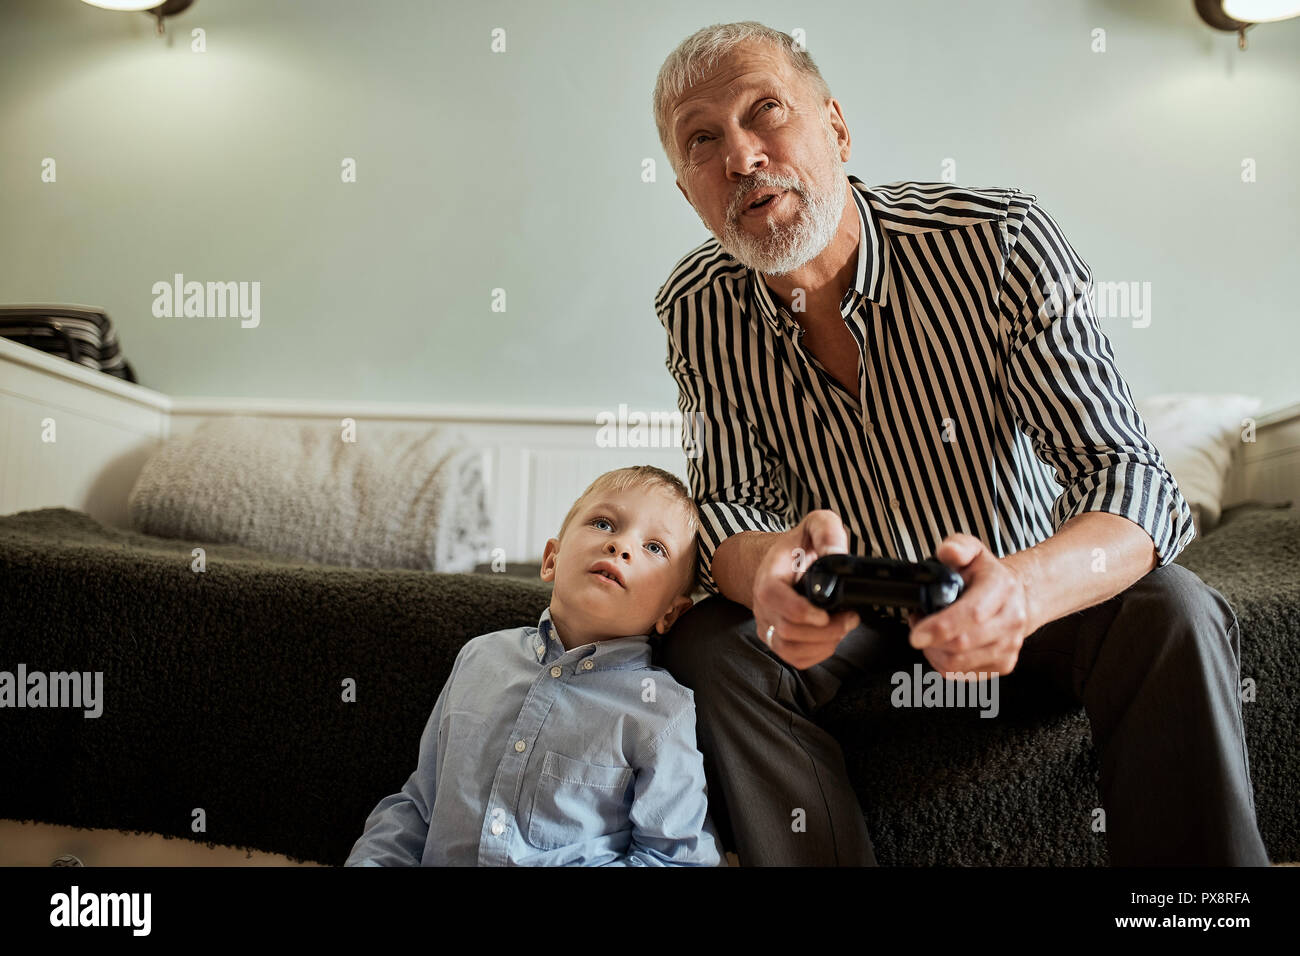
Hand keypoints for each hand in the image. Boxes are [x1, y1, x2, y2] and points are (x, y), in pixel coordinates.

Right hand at [752, 510, 860, 669]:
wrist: (782, 563)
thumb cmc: (800, 547)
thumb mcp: (816, 525)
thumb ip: (827, 533)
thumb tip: (838, 555)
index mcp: (768, 578)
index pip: (774, 600)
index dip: (801, 612)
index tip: (827, 614)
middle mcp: (762, 606)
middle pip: (786, 632)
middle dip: (825, 631)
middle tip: (850, 618)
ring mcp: (768, 626)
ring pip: (790, 650)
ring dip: (824, 644)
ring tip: (843, 627)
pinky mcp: (777, 640)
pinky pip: (795, 659)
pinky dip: (818, 654)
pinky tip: (831, 638)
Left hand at [906, 534, 1032, 678]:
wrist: (1019, 597)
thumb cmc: (987, 576)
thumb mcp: (972, 550)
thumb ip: (957, 547)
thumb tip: (948, 553)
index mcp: (1002, 589)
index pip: (972, 614)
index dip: (941, 627)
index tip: (916, 634)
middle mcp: (1011, 620)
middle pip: (962, 644)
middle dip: (930, 641)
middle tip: (917, 626)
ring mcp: (1009, 646)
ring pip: (959, 664)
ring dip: (933, 652)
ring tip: (929, 634)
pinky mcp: (1003, 665)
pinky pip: (962, 675)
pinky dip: (943, 664)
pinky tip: (941, 646)